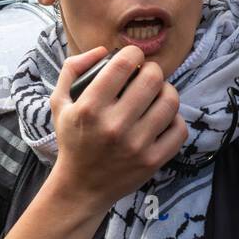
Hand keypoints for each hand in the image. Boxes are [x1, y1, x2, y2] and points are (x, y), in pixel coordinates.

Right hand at [47, 45, 186, 216]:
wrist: (81, 187)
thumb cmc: (72, 140)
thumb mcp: (59, 103)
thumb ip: (73, 69)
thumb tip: (102, 50)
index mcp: (89, 108)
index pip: (123, 64)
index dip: (133, 53)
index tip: (132, 58)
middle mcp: (114, 126)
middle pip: (152, 78)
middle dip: (151, 70)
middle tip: (146, 76)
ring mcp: (136, 145)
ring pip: (170, 100)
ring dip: (166, 91)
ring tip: (156, 95)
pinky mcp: (152, 161)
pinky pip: (179, 128)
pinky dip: (175, 119)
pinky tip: (162, 118)